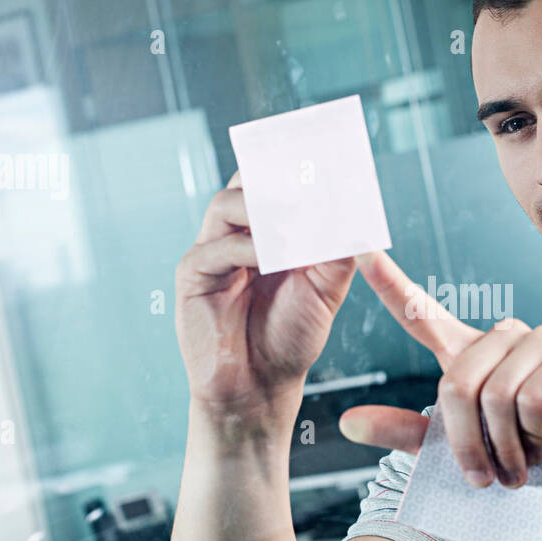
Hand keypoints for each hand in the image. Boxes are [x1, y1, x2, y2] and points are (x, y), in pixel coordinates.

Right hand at [174, 170, 357, 420]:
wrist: (262, 385)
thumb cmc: (291, 336)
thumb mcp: (326, 288)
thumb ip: (335, 248)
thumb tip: (349, 211)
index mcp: (272, 230)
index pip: (276, 182)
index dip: (295, 167)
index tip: (323, 155)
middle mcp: (240, 233)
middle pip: (247, 181)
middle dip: (275, 176)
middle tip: (306, 177)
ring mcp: (214, 251)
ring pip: (227, 204)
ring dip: (261, 207)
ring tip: (292, 221)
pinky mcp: (192, 276)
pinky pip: (215, 248)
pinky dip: (246, 246)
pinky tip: (269, 256)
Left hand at [337, 251, 541, 524]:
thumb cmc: (523, 457)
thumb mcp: (454, 449)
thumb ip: (405, 431)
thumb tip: (346, 423)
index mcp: (469, 353)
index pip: (421, 312)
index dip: (389, 283)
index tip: (360, 247)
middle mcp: (504, 336)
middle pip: (457, 382)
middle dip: (467, 441)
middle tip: (488, 475)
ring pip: (496, 394)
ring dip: (508, 446)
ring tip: (523, 462)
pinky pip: (532, 399)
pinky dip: (536, 435)